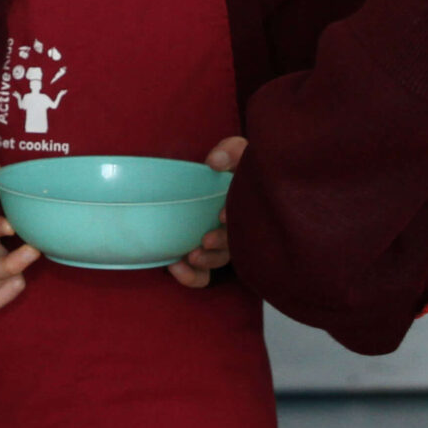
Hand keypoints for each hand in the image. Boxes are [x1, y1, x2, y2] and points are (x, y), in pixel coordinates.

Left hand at [167, 136, 244, 288]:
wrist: (217, 179)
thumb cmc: (235, 166)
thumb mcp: (239, 152)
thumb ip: (231, 150)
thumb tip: (213, 163)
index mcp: (250, 207)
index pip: (251, 219)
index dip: (238, 221)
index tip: (223, 216)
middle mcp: (240, 229)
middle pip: (236, 244)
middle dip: (221, 244)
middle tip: (205, 240)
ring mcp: (224, 244)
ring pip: (219, 261)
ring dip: (206, 262)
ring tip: (190, 256)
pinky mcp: (207, 255)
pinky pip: (203, 276)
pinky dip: (192, 277)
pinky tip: (176, 267)